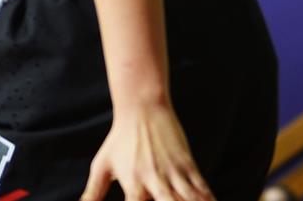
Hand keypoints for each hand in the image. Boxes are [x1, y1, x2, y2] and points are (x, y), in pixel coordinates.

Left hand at [83, 100, 214, 200]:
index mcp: (132, 183)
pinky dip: (208, 200)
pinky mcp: (189, 165)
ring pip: (190, 199)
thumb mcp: (102, 166)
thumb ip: (93, 192)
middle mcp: (154, 180)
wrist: (142, 110)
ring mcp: (174, 173)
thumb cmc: (119, 140)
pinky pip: (203, 188)